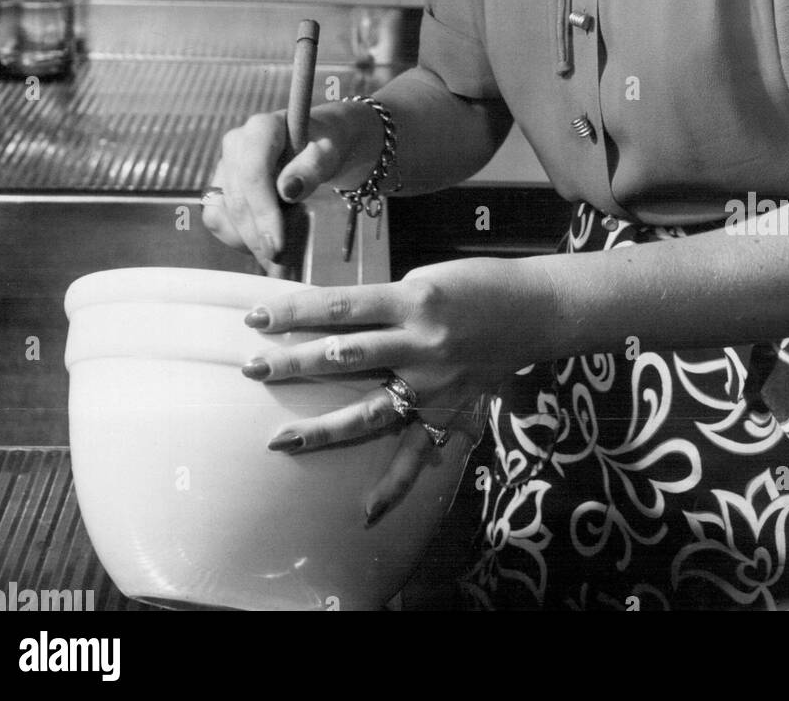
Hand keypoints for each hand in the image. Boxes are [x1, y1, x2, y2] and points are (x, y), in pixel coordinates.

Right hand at [200, 102, 380, 271]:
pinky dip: (239, 238)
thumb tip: (288, 191)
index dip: (263, 212)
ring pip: (222, 213)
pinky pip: (218, 219)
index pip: (253, 174)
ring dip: (248, 240)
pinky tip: (263, 244)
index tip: (278, 244)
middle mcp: (235, 144)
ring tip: (278, 254)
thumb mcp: (329, 152)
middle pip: (237, 199)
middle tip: (282, 262)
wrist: (317, 145)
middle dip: (258, 236)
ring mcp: (224, 165)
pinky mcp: (220, 186)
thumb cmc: (324, 145)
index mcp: (261, 128)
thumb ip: (311, 167)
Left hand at [239, 256, 556, 519]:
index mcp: (412, 299)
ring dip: (323, 427)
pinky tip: (367, 508)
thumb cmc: (478, 284)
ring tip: (280, 439)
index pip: (339, 306)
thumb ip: (384, 303)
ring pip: (370, 410)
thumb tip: (333, 320)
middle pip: (344, 356)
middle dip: (293, 363)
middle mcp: (421, 342)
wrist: (536, 308)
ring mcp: (436, 383)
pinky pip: (420, 452)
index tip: (255, 317)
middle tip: (251, 369)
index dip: (294, 311)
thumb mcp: (426, 279)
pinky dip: (396, 484)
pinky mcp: (452, 410)